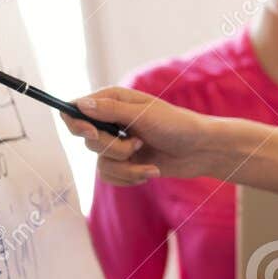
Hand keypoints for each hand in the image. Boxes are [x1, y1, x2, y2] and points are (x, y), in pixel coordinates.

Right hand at [59, 86, 211, 185]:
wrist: (201, 151)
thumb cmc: (177, 125)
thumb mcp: (143, 115)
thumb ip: (110, 110)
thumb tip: (80, 105)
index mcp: (113, 101)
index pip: (76, 110)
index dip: (76, 122)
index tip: (91, 132)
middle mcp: (111, 121)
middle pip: (88, 139)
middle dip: (114, 148)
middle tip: (138, 144)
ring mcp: (117, 143)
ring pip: (100, 162)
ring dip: (127, 167)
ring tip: (150, 164)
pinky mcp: (124, 163)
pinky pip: (110, 176)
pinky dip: (130, 177)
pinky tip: (151, 171)